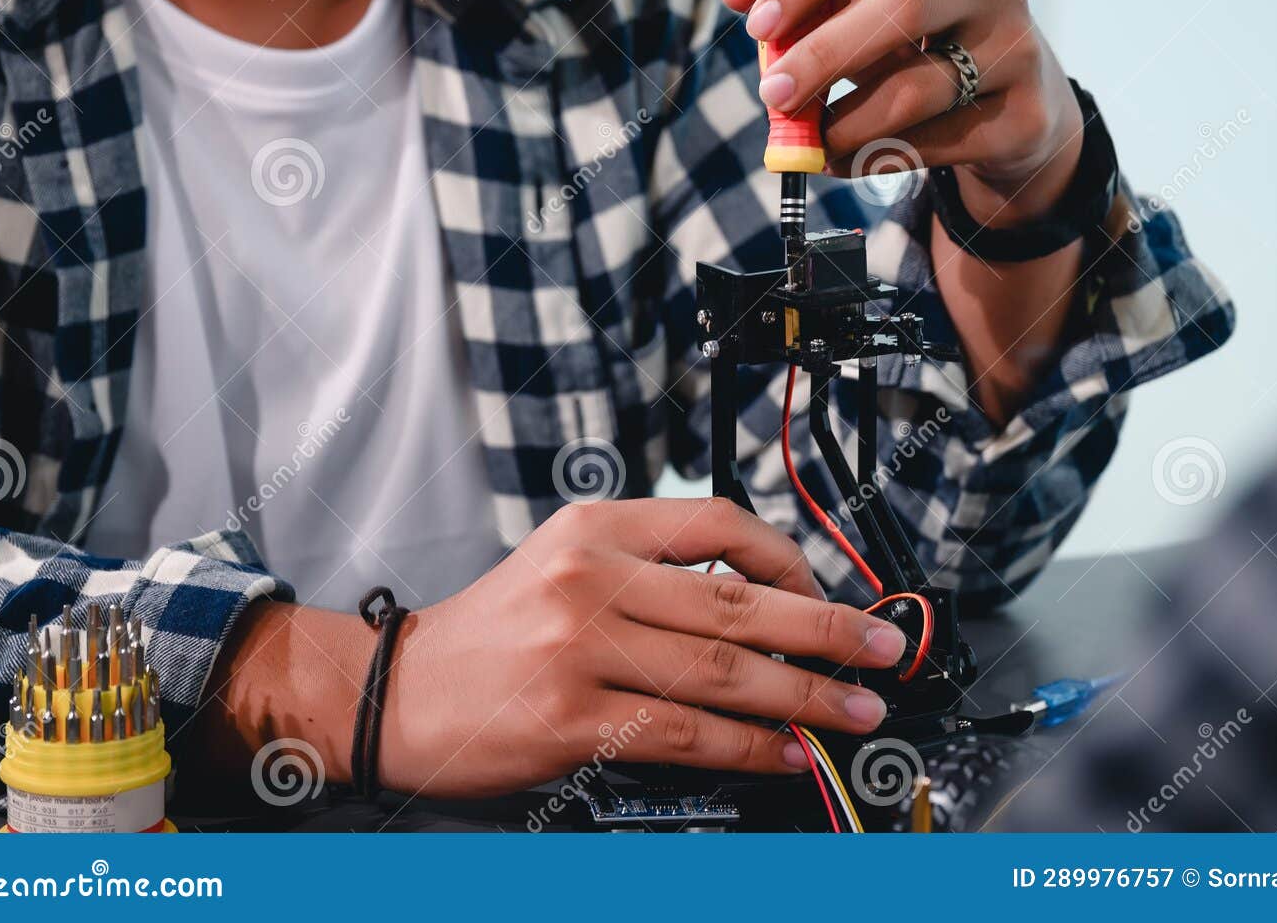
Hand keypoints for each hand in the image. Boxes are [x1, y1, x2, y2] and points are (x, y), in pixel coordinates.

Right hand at [210, 497, 907, 799]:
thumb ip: (649, 570)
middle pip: (737, 599)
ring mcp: (582, 647)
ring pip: (722, 669)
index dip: (788, 558)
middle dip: (826, 625)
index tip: (827, 589)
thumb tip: (755, 603)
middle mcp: (591, 577)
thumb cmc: (488, 632)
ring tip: (857, 709)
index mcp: (594, 527)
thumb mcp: (563, 564)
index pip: (717, 522)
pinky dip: (750, 745)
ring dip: (804, 694)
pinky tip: (790, 752)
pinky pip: (686, 732)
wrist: (394, 690)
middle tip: (882, 644)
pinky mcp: (574, 718)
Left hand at [718, 0, 1083, 222]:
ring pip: (915, 88)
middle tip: (771, 95)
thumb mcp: (868, 0)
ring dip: (845, 122)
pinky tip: (843, 162)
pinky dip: (876, 158)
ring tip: (807, 141)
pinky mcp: (1024, 114)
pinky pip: (935, 142)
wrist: (1016, 105)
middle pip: (898, 7)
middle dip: (820, 56)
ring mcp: (1018, 45)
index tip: (758, 25)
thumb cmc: (923, 39)